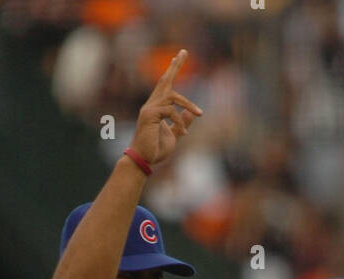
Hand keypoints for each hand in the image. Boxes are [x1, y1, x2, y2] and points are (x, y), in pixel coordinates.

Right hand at [128, 50, 201, 169]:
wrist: (143, 161)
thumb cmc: (155, 151)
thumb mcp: (174, 135)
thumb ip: (181, 123)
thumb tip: (191, 113)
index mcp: (156, 108)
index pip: (165, 85)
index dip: (172, 70)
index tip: (178, 57)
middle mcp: (151, 104)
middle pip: (165, 80)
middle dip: (175, 66)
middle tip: (184, 51)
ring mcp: (149, 108)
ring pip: (173, 96)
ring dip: (189, 104)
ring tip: (200, 113)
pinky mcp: (150, 115)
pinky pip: (171, 111)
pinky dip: (180, 121)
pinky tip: (183, 133)